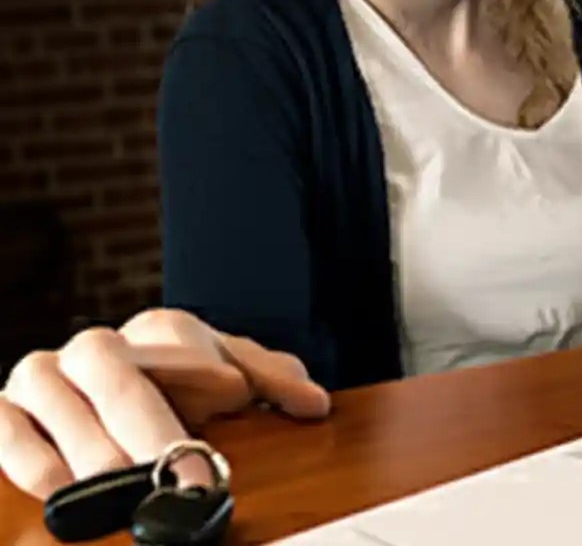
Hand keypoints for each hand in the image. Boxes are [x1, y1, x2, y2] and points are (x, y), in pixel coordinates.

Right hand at [0, 309, 329, 499]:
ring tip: (126, 486)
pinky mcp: (6, 410)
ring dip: (92, 447)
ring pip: (53, 396)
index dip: (203, 370)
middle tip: (184, 473)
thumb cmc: (183, 391)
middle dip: (151, 424)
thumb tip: (312, 402)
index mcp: (160, 330)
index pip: (181, 340)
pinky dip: (29, 458)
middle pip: (116, 372)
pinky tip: (62, 490)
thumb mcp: (233, 380)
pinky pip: (3, 427)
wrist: (116, 404)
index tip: (232, 400)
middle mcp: (97, 347)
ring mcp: (44, 376)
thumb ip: (273, 382)